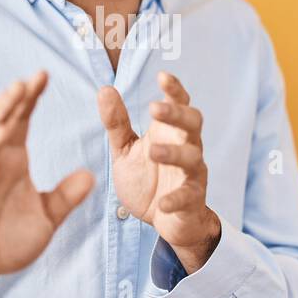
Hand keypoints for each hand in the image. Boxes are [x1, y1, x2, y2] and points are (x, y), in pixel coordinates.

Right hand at [0, 70, 94, 291]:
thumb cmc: (6, 237)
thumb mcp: (45, 218)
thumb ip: (65, 197)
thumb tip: (91, 175)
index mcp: (10, 162)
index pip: (18, 122)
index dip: (27, 99)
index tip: (42, 76)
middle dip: (5, 106)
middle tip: (22, 86)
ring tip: (0, 129)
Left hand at [97, 71, 220, 271]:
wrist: (165, 222)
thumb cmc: (148, 179)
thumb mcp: (126, 150)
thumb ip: (117, 123)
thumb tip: (104, 89)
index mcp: (170, 133)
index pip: (180, 103)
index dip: (175, 89)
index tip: (162, 75)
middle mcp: (187, 148)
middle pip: (193, 123)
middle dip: (177, 114)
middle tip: (154, 109)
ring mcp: (192, 174)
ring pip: (193, 157)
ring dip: (175, 153)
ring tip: (154, 152)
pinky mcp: (191, 201)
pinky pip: (188, 196)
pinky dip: (177, 198)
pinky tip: (163, 202)